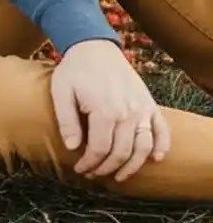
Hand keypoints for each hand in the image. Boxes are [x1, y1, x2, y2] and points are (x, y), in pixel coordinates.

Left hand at [51, 39, 169, 181]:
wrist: (94, 47)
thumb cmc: (74, 70)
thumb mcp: (61, 92)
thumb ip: (67, 121)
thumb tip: (72, 148)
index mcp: (104, 111)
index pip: (99, 149)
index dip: (90, 163)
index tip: (81, 169)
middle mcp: (127, 113)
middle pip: (121, 152)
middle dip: (106, 167)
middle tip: (94, 174)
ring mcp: (142, 109)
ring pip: (143, 147)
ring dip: (133, 165)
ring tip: (120, 176)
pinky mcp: (150, 104)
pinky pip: (162, 129)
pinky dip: (162, 146)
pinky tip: (155, 159)